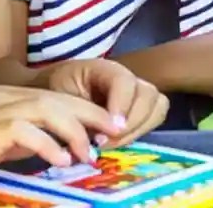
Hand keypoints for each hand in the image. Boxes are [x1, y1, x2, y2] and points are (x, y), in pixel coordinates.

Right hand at [0, 86, 125, 183]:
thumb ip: (22, 138)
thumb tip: (53, 149)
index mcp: (9, 97)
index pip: (56, 97)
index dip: (86, 110)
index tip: (109, 127)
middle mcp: (7, 97)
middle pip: (59, 98)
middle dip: (91, 115)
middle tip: (116, 133)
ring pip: (49, 110)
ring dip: (75, 131)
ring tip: (90, 153)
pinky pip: (27, 132)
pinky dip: (48, 145)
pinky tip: (60, 161)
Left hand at [43, 59, 168, 146]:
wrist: (56, 91)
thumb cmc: (57, 92)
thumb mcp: (60, 97)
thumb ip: (80, 113)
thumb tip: (99, 135)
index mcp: (104, 68)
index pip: (124, 81)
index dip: (121, 105)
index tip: (111, 129)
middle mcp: (126, 76)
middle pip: (148, 94)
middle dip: (132, 123)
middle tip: (106, 141)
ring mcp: (137, 90)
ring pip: (157, 106)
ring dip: (139, 129)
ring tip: (112, 143)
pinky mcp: (141, 106)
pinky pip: (155, 117)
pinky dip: (142, 131)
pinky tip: (119, 141)